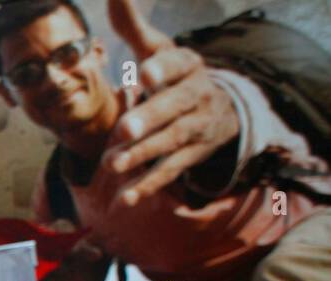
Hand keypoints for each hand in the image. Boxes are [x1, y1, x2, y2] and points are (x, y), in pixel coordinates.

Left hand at [102, 0, 238, 204]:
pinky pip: (169, 172)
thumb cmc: (175, 76)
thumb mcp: (159, 50)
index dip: (161, 70)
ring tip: (112, 164)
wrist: (221, 108)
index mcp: (187, 65)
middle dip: (149, 119)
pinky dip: (147, 185)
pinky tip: (124, 199)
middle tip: (124, 130)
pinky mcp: (190, 156)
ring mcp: (196, 129)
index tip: (143, 74)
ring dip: (142, 155)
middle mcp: (196, 96)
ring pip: (170, 142)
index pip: (176, 65)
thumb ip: (134, 28)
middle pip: (174, 108)